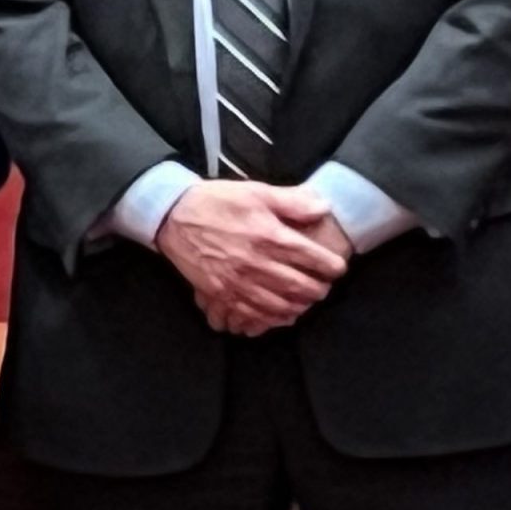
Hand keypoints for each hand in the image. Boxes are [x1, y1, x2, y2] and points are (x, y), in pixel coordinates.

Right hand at [209, 195, 352, 335]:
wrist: (173, 216)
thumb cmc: (215, 201)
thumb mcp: (255, 191)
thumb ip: (291, 201)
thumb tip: (323, 207)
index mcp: (268, 235)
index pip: (311, 257)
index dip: (330, 266)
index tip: (338, 268)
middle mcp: (256, 261)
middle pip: (300, 285)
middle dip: (318, 289)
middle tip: (324, 287)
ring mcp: (238, 281)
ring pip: (280, 303)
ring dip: (300, 305)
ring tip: (306, 301)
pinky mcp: (222, 292)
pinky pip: (254, 313)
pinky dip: (273, 318)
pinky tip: (282, 314)